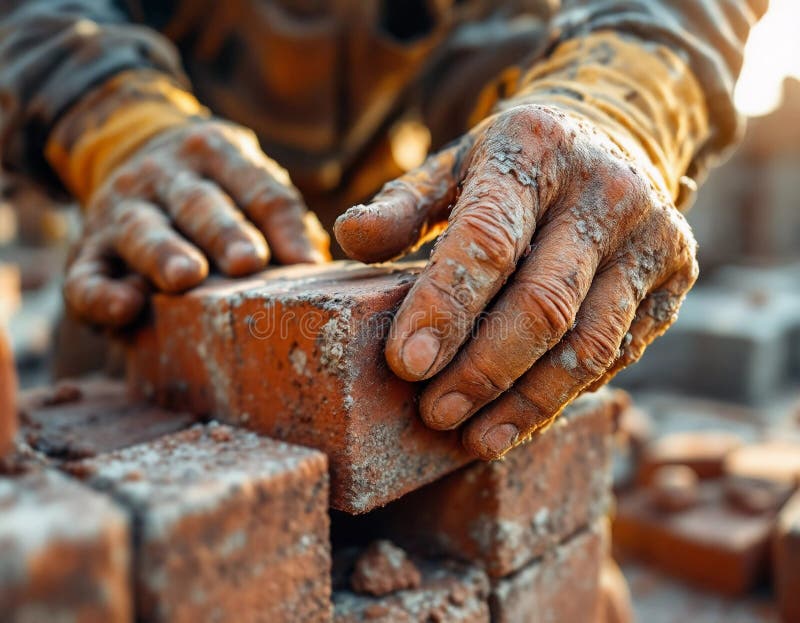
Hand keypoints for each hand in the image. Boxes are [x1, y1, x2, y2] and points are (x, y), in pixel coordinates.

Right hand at [64, 120, 329, 325]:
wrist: (127, 148)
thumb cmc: (214, 188)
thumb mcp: (245, 180)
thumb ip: (279, 219)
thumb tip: (315, 269)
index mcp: (217, 155)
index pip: (257, 187)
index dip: (281, 225)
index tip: (304, 263)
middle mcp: (165, 176)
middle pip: (199, 203)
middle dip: (224, 232)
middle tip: (247, 262)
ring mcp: (121, 209)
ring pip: (142, 229)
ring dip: (164, 253)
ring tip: (186, 277)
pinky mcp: (87, 248)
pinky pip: (85, 274)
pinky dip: (99, 293)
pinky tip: (122, 309)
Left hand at [335, 104, 697, 459]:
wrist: (616, 140)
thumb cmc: (516, 165)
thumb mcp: (455, 166)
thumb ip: (403, 205)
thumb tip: (348, 239)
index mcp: (537, 148)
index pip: (488, 239)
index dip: (446, 307)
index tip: (406, 364)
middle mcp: (606, 190)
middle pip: (543, 303)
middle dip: (483, 370)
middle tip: (434, 413)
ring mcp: (651, 235)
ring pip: (589, 343)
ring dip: (526, 401)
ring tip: (474, 437)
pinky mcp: (675, 275)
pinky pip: (618, 352)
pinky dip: (563, 393)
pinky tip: (518, 416)